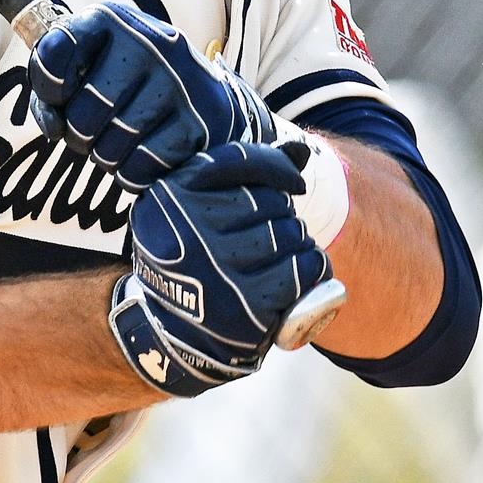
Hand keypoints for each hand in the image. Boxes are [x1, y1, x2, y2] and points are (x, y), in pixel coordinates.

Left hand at [30, 1, 279, 189]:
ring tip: (118, 142)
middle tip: (92, 132)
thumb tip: (55, 130)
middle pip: (85, 113)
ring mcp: (180, 79)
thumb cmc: (122, 80)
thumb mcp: (81, 67)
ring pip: (113, 146)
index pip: (54, 54)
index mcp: (109, 18)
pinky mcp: (203, 118)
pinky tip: (141, 158)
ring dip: (106, 157)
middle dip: (79, 134)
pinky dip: (132, 173)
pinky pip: (143, 166)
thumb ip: (49, 91)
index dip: (49, 88)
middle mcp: (148, 40)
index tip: (62, 96)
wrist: (199, 88)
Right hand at [107, 141, 330, 396]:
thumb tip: (300, 151)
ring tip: (279, 256)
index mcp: (171, 197)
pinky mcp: (248, 307)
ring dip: (296, 242)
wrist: (174, 330)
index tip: (293, 182)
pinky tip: (296, 275)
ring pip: (290, 233)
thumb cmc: (192, 254)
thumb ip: (241, 173)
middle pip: (269, 201)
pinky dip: (311, 269)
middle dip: (279, 214)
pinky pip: (304, 269)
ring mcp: (219, 272)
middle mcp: (190, 232)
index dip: (276, 167)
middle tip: (268, 234)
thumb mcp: (195, 206)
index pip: (241, 162)